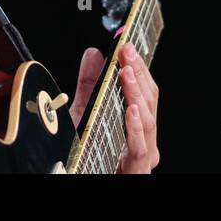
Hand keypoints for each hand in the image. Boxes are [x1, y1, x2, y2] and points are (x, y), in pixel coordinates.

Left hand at [68, 43, 159, 172]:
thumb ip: (90, 86)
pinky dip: (135, 128)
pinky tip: (131, 109)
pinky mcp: (135, 172)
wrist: (71, 175)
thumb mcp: (83, 117)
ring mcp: (142, 159)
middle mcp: (144, 143)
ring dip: (136, 94)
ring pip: (147, 121)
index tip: (127, 44)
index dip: (138, 67)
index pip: (145, 92)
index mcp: (136, 128)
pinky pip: (138, 149)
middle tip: (125, 51)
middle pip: (149, 103)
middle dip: (138, 74)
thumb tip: (94, 54)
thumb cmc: (81, 157)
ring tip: (126, 72)